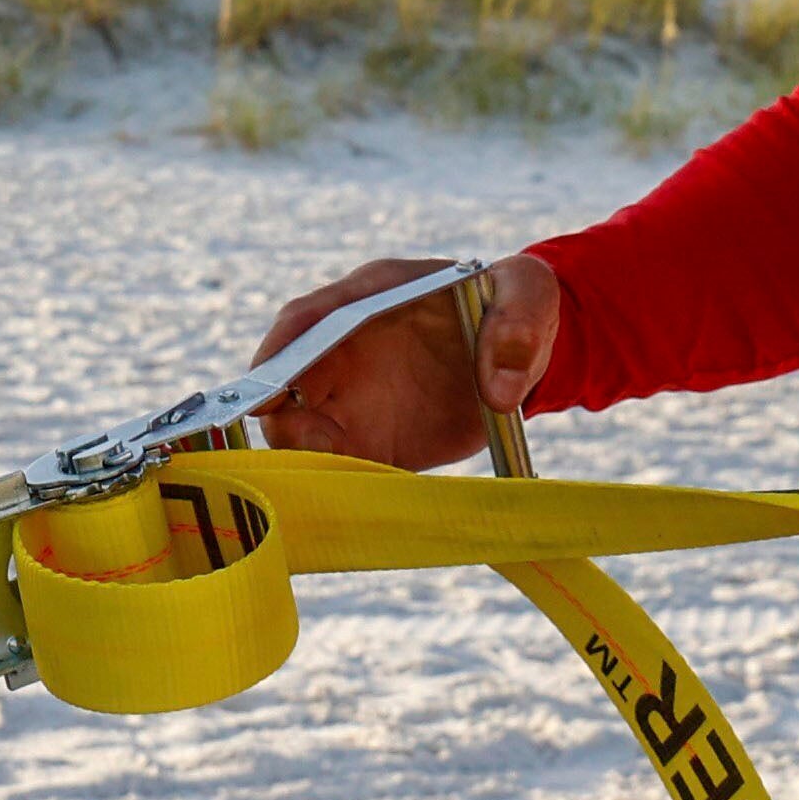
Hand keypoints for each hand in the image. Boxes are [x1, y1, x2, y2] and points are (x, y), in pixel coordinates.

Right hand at [246, 254, 559, 467]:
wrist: (524, 350)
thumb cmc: (516, 306)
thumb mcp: (529, 297)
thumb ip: (518, 326)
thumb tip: (501, 388)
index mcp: (373, 296)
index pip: (307, 319)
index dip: (282, 353)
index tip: (269, 387)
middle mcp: (347, 345)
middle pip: (285, 379)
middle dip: (283, 414)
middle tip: (318, 448)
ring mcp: (353, 393)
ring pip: (300, 427)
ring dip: (307, 456)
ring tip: (340, 481)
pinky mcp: (369, 438)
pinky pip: (338, 464)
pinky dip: (336, 483)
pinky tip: (355, 503)